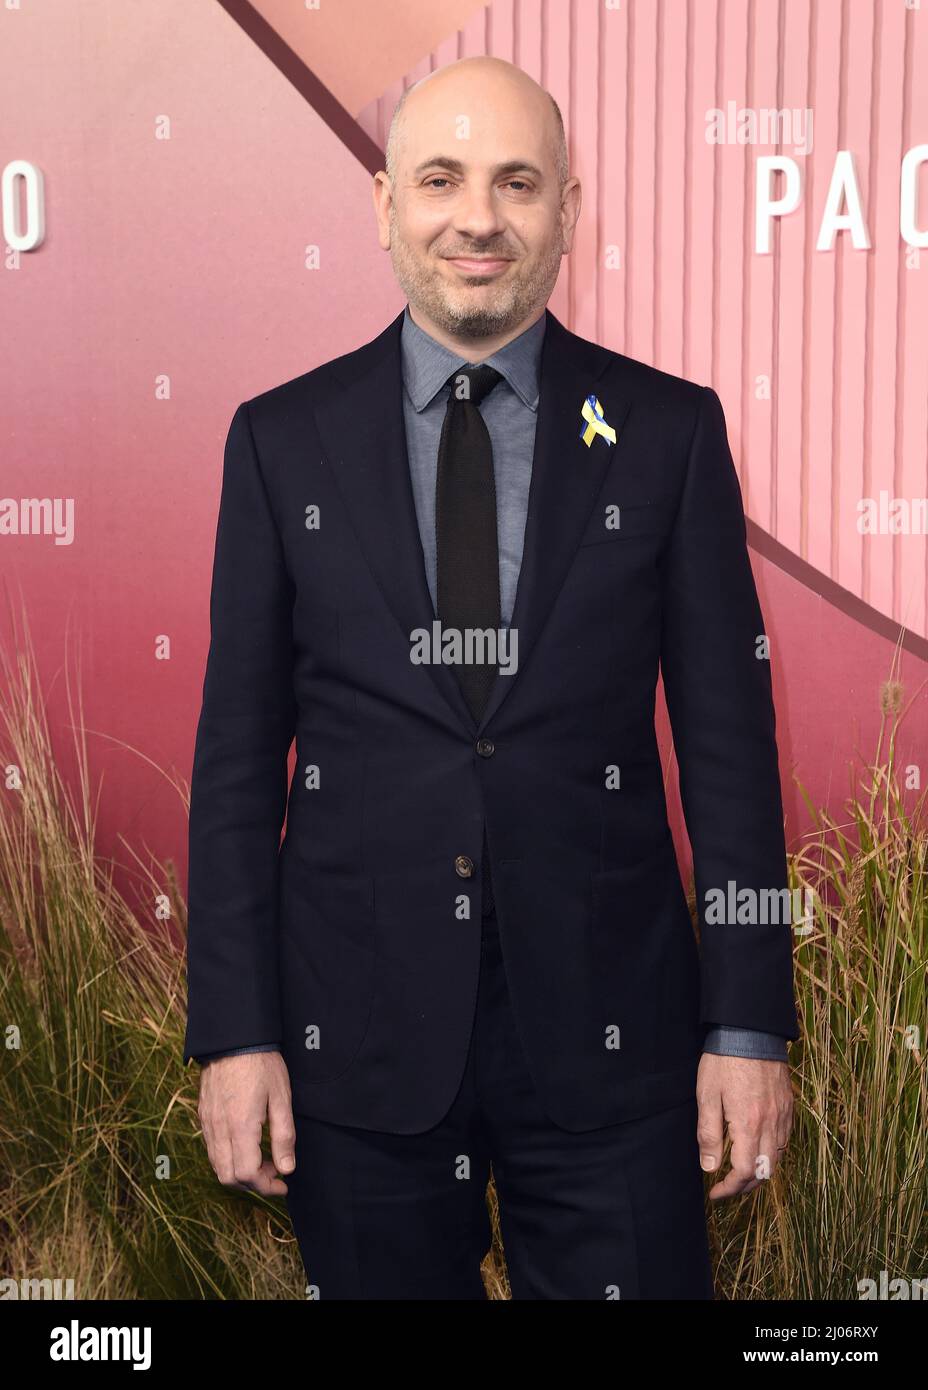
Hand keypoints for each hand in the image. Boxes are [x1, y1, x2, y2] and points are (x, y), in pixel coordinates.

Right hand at [197, 1050, 295, 1195]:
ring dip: (239, 1172)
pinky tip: (247, 1144)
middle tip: (275, 1173)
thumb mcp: (281, 1097)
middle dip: (252, 1184)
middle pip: (228, 1177)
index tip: (283, 1184)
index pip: (247, 1174)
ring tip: (263, 1159)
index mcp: (240, 1126)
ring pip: (217, 1165)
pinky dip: (228, 1157)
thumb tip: (287, 1169)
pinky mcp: (203, 1114)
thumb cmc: (261, 1064)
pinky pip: (211, 1148)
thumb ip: (284, 1136)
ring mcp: (207, 1122)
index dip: (266, 1186)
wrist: (233, 1036)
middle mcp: (218, 1129)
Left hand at [696, 1052, 793, 1200]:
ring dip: (760, 1172)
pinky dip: (772, 1154)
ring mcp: (783, 1115)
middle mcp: (771, 1124)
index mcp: (749, 1124)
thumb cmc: (724, 1061)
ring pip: (778, 1159)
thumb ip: (708, 1134)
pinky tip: (757, 1149)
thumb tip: (709, 1167)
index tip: (715, 1192)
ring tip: (739, 1172)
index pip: (743, 1172)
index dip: (729, 1189)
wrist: (750, 1031)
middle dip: (745, 1187)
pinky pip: (784, 1140)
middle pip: (764, 1172)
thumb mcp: (707, 1095)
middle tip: (726, 1188)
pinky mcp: (788, 1105)